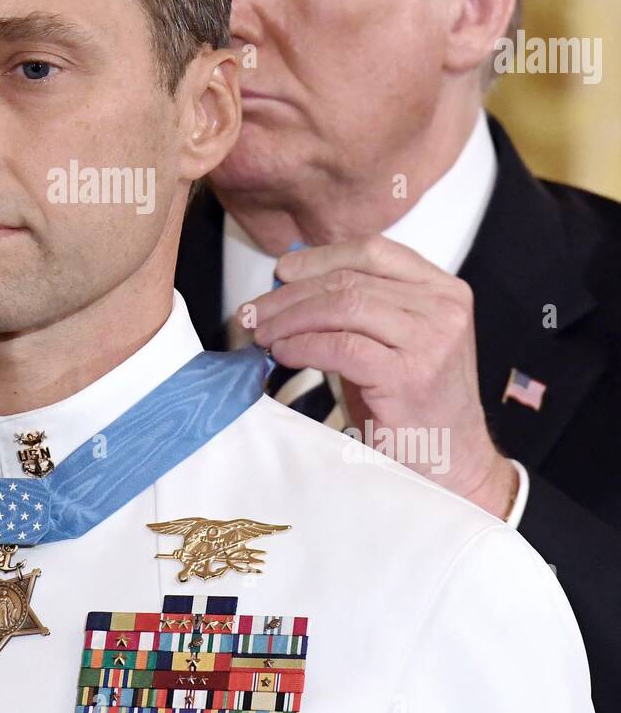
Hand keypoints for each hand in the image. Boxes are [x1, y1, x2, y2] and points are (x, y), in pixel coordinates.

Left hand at [246, 236, 516, 517]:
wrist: (455, 462)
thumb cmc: (415, 402)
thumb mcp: (394, 340)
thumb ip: (359, 306)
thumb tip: (290, 280)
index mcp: (443, 289)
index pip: (373, 250)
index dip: (319, 257)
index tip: (281, 272)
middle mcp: (443, 307)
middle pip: (350, 279)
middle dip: (292, 294)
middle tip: (255, 311)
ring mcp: (431, 340)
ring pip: (343, 306)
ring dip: (291, 318)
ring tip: (264, 333)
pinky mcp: (410, 375)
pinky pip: (341, 347)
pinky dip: (303, 346)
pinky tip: (283, 353)